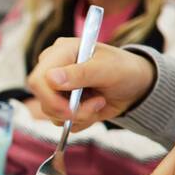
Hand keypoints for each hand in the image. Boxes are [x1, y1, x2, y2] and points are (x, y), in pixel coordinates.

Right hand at [26, 39, 154, 127]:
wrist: (136, 85)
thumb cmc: (124, 68)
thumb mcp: (107, 68)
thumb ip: (80, 73)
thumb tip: (50, 78)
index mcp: (60, 52)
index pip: (38, 79)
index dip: (50, 98)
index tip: (71, 109)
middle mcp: (54, 70)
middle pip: (43, 100)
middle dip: (70, 110)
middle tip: (96, 106)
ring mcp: (58, 89)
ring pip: (53, 114)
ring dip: (79, 116)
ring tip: (100, 103)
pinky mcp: (64, 104)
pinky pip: (63, 121)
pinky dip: (81, 121)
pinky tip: (96, 108)